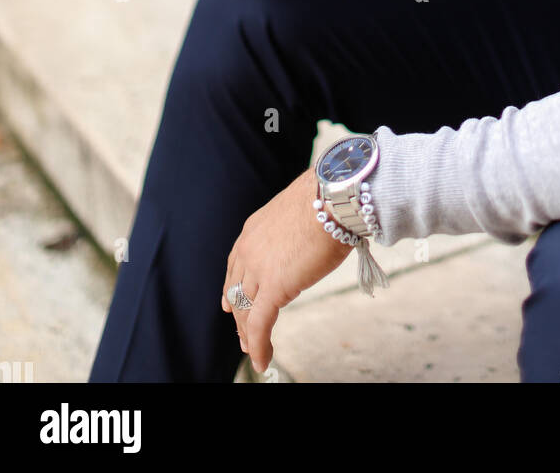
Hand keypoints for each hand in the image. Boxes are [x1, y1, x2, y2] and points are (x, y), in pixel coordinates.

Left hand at [221, 166, 354, 373]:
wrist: (330, 198)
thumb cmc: (325, 200)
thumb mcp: (297, 214)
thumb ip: (293, 232)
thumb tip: (308, 239)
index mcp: (252, 232)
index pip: (235, 266)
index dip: (232, 288)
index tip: (230, 304)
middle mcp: (248, 251)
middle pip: (237, 291)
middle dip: (239, 315)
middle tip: (242, 335)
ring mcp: (258, 270)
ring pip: (246, 310)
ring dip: (248, 334)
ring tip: (252, 351)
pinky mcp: (273, 289)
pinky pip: (259, 325)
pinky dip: (258, 346)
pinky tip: (262, 361)